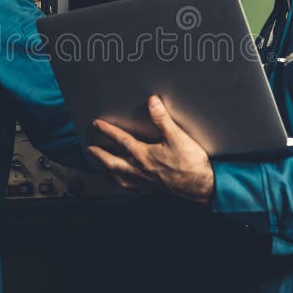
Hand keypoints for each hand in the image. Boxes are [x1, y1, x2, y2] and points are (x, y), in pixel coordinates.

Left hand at [88, 95, 213, 203]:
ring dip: (108, 170)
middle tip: (90, 149)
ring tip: (102, 166)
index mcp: (143, 155)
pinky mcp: (151, 190)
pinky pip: (130, 188)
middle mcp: (139, 170)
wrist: (202, 187)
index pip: (120, 140)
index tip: (97, 124)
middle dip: (100, 154)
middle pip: (112, 162)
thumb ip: (163, 119)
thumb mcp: (177, 137)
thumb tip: (152, 102)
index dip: (107, 131)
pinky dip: (122, 183)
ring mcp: (144, 182)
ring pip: (118, 177)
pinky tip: (125, 182)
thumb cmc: (190, 164)